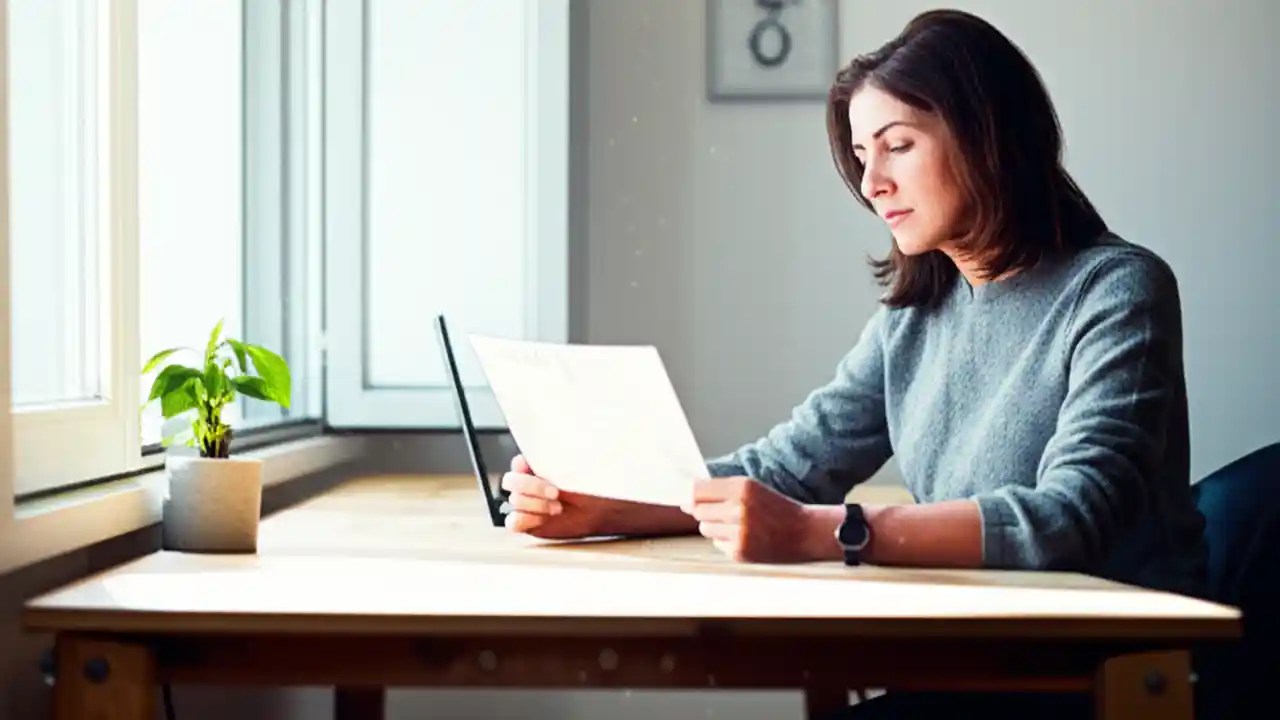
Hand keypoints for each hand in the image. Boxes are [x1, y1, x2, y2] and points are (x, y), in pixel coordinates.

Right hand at [501, 455, 621, 538]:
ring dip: (536, 505)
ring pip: (514, 501)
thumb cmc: (594, 486)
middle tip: (555, 492)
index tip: (534, 469)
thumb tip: (551, 440)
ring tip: (558, 508)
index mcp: (537, 465)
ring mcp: (527, 504)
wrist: (604, 512)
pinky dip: (525, 519)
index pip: (517, 462)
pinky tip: (543, 518)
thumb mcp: (579, 465)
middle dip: (531, 487)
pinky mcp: (529, 524)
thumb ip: (558, 456)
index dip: (522, 465)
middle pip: (510, 481)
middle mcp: (529, 484)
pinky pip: (512, 522)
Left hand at [684, 476, 818, 562]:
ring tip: (738, 525)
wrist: (806, 532)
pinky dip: (726, 541)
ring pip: (705, 528)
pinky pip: (717, 544)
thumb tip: (686, 499)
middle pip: (697, 510)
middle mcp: (739, 509)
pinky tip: (746, 537)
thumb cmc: (776, 508)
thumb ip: (720, 490)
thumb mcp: (752, 489)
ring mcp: (739, 532)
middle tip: (724, 512)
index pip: (698, 490)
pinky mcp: (740, 552)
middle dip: (705, 511)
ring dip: (715, 526)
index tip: (689, 498)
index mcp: (742, 488)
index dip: (691, 495)